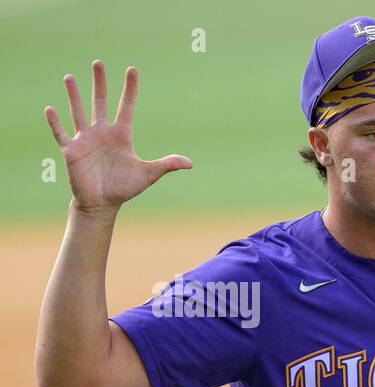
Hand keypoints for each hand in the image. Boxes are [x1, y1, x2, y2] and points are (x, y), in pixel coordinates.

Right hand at [44, 61, 191, 215]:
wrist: (103, 203)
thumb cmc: (124, 187)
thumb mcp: (148, 175)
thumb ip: (167, 165)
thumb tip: (191, 164)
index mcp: (121, 134)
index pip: (126, 106)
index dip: (130, 89)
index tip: (132, 70)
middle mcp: (102, 132)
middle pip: (100, 102)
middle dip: (100, 83)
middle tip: (98, 62)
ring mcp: (85, 139)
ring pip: (79, 112)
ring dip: (74, 95)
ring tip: (70, 77)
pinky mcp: (71, 150)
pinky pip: (61, 134)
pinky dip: (56, 123)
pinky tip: (50, 109)